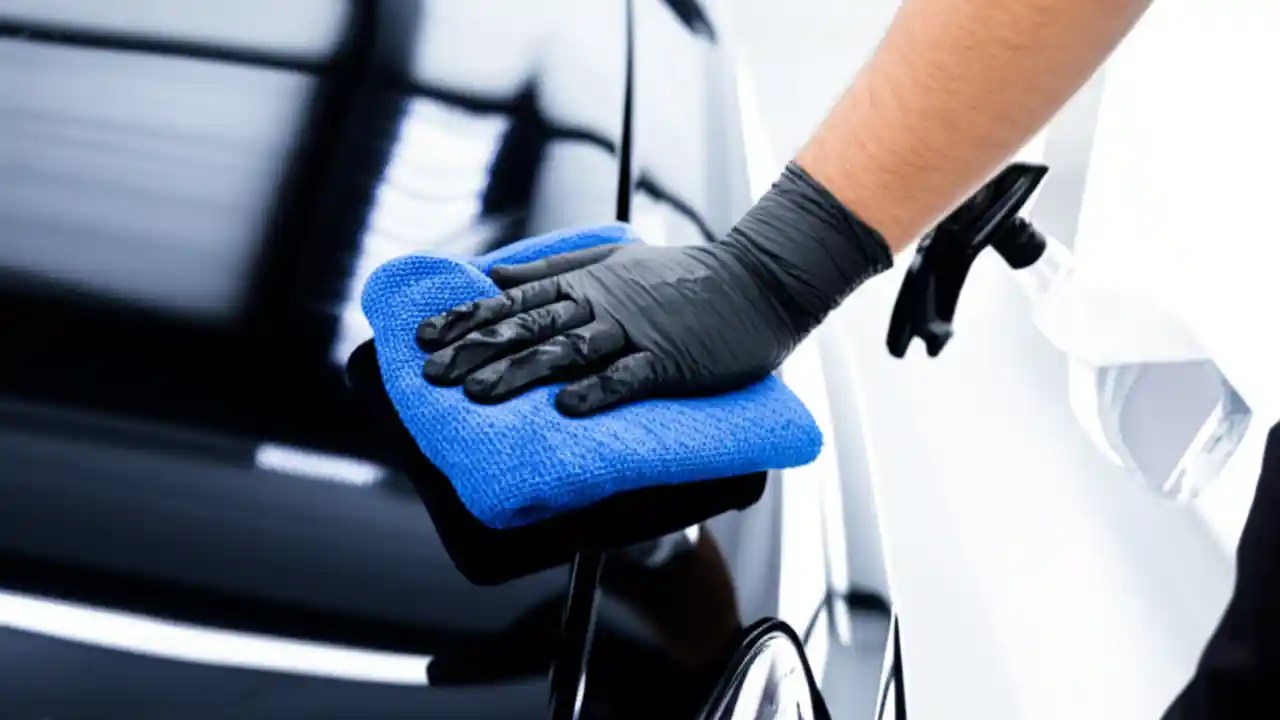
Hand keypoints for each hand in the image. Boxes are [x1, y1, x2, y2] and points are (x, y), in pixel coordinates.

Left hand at [417, 163, 891, 415]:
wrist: (756, 282)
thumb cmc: (682, 276)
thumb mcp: (613, 260)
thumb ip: (552, 270)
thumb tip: (492, 277)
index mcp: (587, 283)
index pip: (514, 300)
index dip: (466, 319)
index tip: (424, 338)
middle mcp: (602, 305)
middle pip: (529, 328)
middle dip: (477, 351)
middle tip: (433, 375)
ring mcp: (636, 333)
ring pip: (567, 352)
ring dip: (520, 372)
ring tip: (478, 394)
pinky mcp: (670, 361)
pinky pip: (628, 378)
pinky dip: (597, 392)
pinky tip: (565, 409)